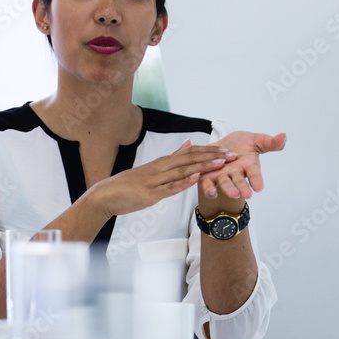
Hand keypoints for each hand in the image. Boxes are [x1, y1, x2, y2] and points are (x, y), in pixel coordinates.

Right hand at [90, 140, 235, 217]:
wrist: (107, 195)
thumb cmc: (130, 184)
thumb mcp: (153, 168)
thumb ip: (173, 157)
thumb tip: (189, 143)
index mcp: (163, 162)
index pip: (190, 153)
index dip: (209, 151)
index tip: (227, 150)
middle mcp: (161, 168)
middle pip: (190, 159)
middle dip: (212, 157)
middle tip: (231, 155)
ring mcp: (156, 181)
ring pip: (182, 171)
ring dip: (202, 167)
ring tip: (220, 164)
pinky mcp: (151, 194)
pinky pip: (169, 188)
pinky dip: (183, 182)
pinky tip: (196, 178)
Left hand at [199, 131, 285, 201]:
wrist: (220, 146)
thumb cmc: (239, 145)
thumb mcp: (256, 140)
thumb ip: (269, 142)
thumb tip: (284, 136)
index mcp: (248, 165)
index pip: (254, 173)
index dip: (257, 180)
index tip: (259, 187)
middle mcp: (236, 173)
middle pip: (239, 181)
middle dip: (242, 187)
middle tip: (246, 194)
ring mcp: (222, 175)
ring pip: (224, 183)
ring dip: (227, 189)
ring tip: (230, 194)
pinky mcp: (208, 176)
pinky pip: (207, 182)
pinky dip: (208, 187)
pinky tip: (210, 191)